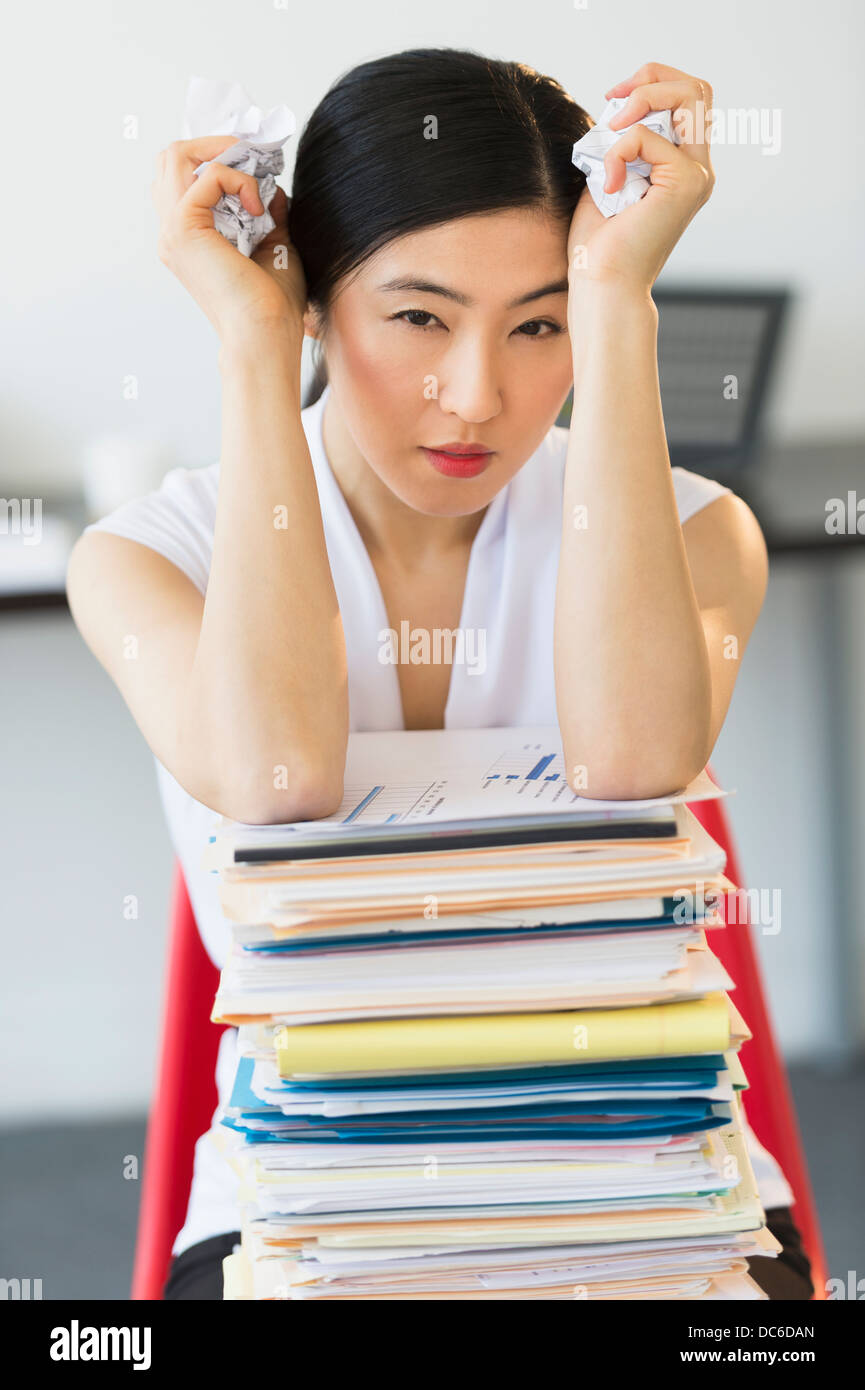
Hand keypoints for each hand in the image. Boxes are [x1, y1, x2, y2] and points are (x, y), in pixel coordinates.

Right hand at [151, 137, 306, 340]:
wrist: (266, 336)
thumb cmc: (272, 307)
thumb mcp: (274, 246)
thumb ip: (269, 214)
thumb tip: (273, 187)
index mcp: (188, 240)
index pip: (183, 178)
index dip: (216, 160)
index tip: (255, 167)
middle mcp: (172, 233)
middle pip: (171, 158)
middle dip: (213, 146)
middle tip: (251, 160)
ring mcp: (172, 230)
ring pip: (176, 156)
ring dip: (220, 153)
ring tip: (253, 173)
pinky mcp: (184, 228)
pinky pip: (208, 175)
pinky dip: (237, 178)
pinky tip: (259, 207)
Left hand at [567, 62, 715, 298]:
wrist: (603, 285)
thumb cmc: (599, 244)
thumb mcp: (607, 178)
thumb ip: (619, 144)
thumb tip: (615, 110)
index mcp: (684, 170)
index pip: (687, 102)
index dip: (651, 85)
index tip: (612, 100)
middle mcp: (699, 171)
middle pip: (697, 89)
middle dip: (651, 79)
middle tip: (613, 99)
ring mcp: (696, 177)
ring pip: (689, 97)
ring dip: (642, 99)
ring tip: (611, 133)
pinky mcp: (684, 184)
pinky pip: (647, 136)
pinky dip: (617, 150)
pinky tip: (607, 185)